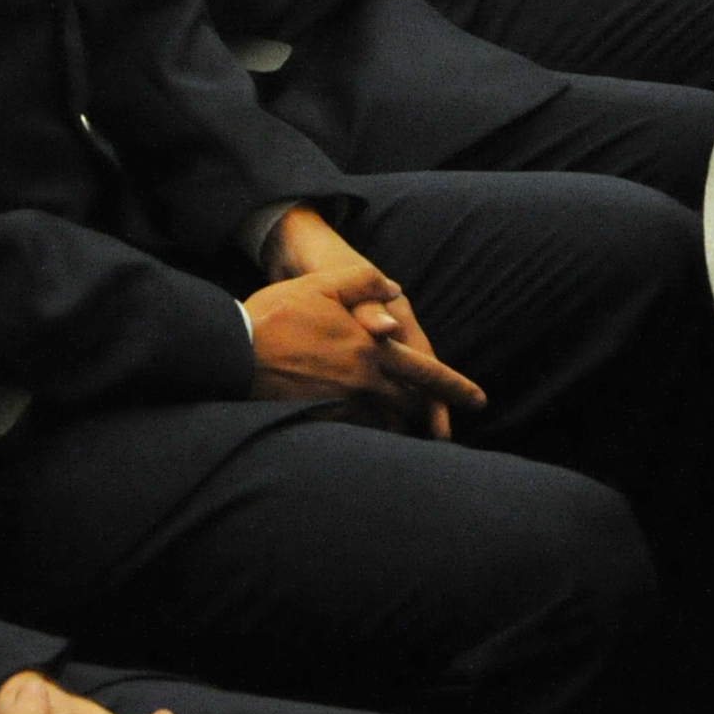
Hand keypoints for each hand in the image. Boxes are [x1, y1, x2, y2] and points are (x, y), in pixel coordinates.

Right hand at [245, 233, 479, 432]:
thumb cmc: (278, 314)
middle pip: (412, 405)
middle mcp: (365, 384)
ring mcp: (344, 407)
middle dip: (428, 411)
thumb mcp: (322, 285)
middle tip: (442, 421)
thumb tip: (395, 291)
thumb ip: (363, 282)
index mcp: (373, 350)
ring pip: (388, 423)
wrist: (234, 353)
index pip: (428, 374)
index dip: (456, 388)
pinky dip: (372, 431)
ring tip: (408, 427)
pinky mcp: (323, 421)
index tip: (479, 402)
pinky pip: (360, 432)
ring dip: (400, 423)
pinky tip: (368, 428)